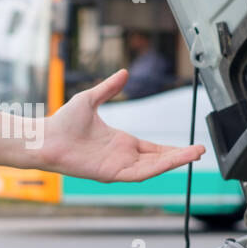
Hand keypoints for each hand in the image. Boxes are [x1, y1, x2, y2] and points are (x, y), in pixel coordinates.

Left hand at [36, 69, 205, 181]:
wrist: (45, 137)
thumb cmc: (62, 122)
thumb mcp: (90, 99)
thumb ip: (109, 88)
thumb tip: (123, 73)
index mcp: (120, 142)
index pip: (153, 149)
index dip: (172, 149)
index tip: (191, 147)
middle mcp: (121, 156)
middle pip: (158, 159)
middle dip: (180, 157)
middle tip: (201, 151)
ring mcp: (116, 166)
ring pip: (152, 168)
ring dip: (173, 162)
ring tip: (194, 155)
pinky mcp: (109, 173)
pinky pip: (137, 174)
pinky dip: (155, 169)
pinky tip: (170, 162)